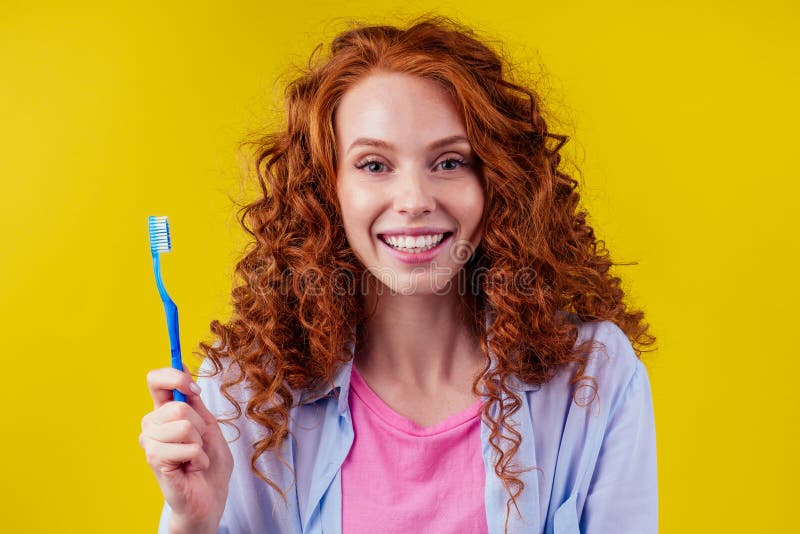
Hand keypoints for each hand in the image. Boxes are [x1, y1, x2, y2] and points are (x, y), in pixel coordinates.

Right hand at [140, 368, 233, 531]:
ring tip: (195, 457)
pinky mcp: (154, 460)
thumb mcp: (208, 423)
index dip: (174, 377)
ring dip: (199, 443)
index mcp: (163, 411)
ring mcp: (150, 442)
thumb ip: (193, 398)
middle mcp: (152, 424)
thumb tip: (183, 365)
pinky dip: (199, 458)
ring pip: (184, 426)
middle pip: (178, 405)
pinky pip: (187, 447)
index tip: (193, 389)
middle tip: (199, 442)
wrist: (210, 495)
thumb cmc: (209, 460)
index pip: (155, 380)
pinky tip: (193, 468)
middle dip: (200, 425)